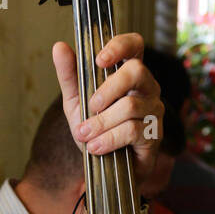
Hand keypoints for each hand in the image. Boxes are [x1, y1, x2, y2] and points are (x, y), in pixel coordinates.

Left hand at [52, 32, 162, 193]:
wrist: (106, 168)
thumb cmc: (96, 130)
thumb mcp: (77, 102)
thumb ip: (69, 75)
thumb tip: (59, 47)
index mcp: (130, 73)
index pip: (134, 45)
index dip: (120, 46)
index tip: (99, 60)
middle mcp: (147, 87)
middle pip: (136, 71)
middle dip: (108, 89)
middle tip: (90, 106)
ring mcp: (154, 110)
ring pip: (130, 106)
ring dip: (102, 122)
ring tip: (85, 135)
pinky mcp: (155, 134)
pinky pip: (132, 130)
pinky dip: (109, 139)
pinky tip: (95, 147)